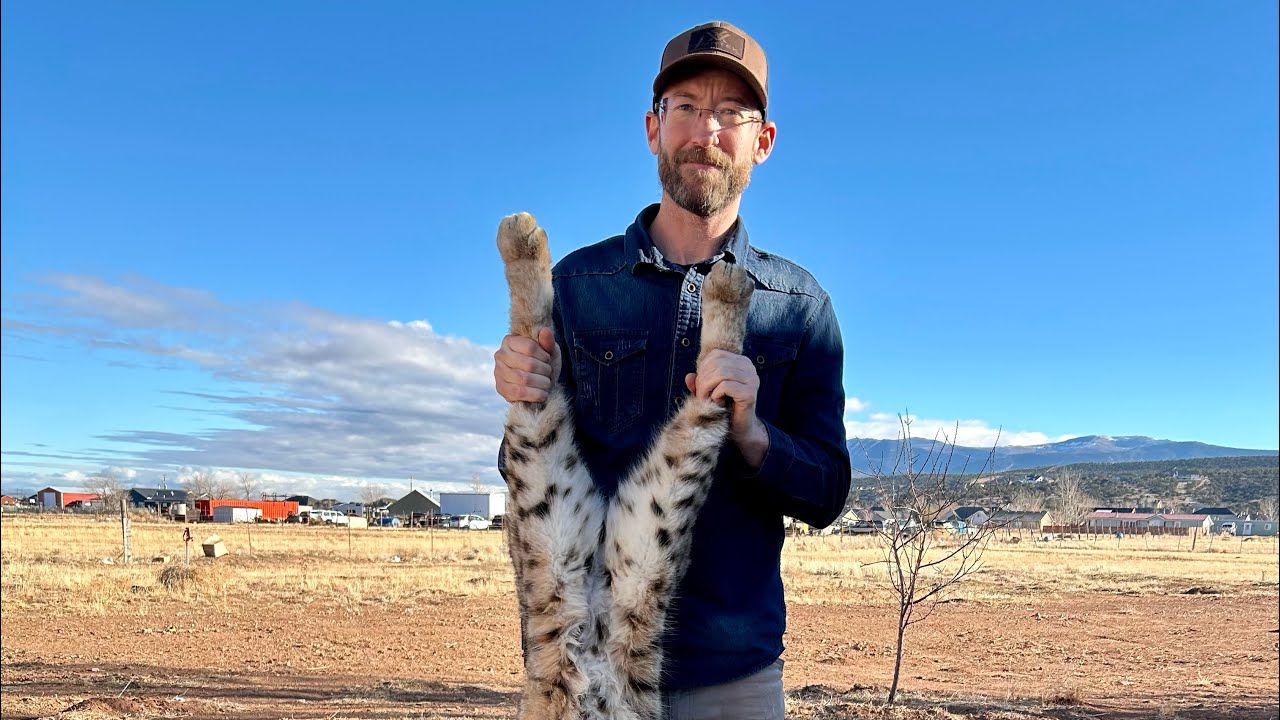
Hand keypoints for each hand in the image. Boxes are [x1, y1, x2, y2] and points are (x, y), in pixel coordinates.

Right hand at [494, 327, 560, 402]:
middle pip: (529, 364)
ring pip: (524, 379)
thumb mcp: (549, 351)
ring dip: (542, 383)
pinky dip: (535, 394)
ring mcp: (498, 372)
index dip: (544, 356)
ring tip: (547, 383)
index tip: (548, 360)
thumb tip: (545, 330)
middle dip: (545, 371)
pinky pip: (518, 392)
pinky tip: (543, 394)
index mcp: (510, 340)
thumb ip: (548, 342)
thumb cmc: (543, 364)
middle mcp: (500, 354)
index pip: (530, 347)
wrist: (538, 383)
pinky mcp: (500, 388)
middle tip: (549, 373)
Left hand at [684, 349, 769, 467]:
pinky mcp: (750, 393)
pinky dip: (716, 395)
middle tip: (702, 396)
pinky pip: (725, 386)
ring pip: (720, 373)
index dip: (703, 369)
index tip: (701, 386)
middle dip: (703, 380)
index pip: (716, 355)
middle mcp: (749, 367)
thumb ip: (698, 383)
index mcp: (740, 361)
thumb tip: (688, 377)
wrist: (740, 429)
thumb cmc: (724, 408)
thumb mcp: (708, 392)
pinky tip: (719, 404)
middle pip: (717, 363)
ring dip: (707, 388)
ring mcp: (752, 379)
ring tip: (708, 400)